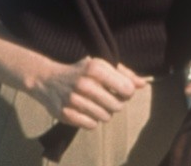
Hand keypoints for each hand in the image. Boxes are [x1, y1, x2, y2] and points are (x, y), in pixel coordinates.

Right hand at [29, 57, 146, 128]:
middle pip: (117, 106)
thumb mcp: (101, 65)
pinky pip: (91, 125)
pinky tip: (86, 111)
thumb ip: (124, 73)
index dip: (127, 92)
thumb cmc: (81, 72)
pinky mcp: (65, 113)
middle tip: (107, 99)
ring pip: (105, 117)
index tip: (121, 90)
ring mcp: (73, 99)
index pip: (127, 89)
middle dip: (116, 104)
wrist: (47, 79)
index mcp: (96, 68)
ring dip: (104, 113)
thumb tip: (143, 84)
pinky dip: (92, 120)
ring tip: (96, 104)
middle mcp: (84, 84)